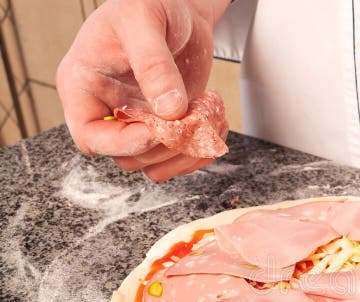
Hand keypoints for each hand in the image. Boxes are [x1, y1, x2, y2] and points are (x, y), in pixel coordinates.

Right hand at [56, 0, 226, 180]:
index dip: (123, 143)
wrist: (179, 6)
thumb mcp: (142, 20)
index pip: (91, 138)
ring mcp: (139, 122)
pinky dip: (201, 149)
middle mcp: (108, 110)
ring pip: (155, 165)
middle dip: (164, 146)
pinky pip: (179, 158)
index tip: (158, 129)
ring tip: (207, 118)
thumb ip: (153, 64)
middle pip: (127, 159)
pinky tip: (214, 122)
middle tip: (192, 118)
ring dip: (186, 152)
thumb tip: (169, 111)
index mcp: (83, 87)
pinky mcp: (167, 127)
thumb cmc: (147, 2)